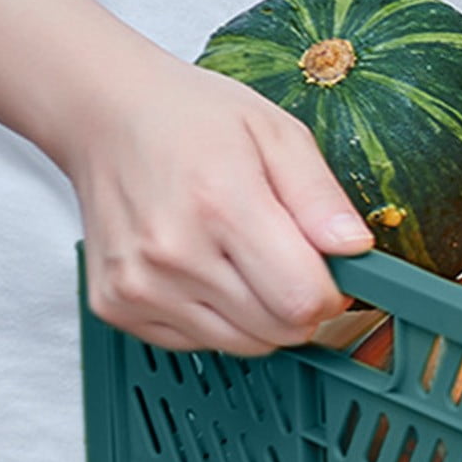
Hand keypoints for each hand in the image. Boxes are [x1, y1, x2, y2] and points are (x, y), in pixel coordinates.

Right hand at [66, 53, 373, 356]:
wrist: (106, 116)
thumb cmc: (193, 119)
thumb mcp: (279, 134)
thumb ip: (321, 197)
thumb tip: (355, 247)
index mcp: (222, 205)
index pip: (302, 300)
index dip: (332, 291)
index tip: (331, 269)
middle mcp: (174, 254)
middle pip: (276, 330)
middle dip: (300, 303)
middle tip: (290, 258)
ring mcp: (139, 286)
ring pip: (241, 344)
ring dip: (261, 315)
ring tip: (246, 258)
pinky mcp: (115, 306)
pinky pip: (197, 343)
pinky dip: (217, 317)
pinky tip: (209, 269)